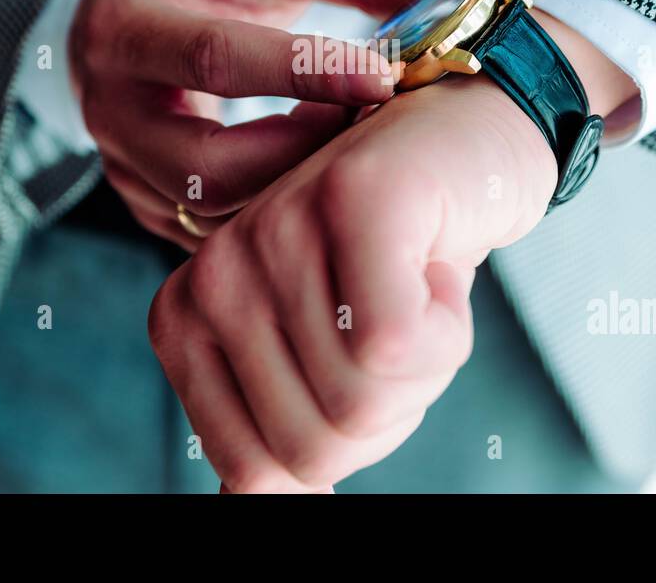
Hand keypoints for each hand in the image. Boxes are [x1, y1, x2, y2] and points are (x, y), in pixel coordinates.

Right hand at [69, 0, 435, 249]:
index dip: (306, 71)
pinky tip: (318, 173)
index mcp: (130, 29)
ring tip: (344, 138)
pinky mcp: (147, 207)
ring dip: (297, 186)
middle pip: (212, 167)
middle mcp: (113, 110)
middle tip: (365, 118)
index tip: (385, 75)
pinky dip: (278, 210)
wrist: (113, 9)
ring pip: (217, 214)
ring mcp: (125, 170)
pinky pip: (218, 234)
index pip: (216, 60)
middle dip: (306, 151)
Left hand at [148, 11, 634, 491]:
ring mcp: (278, 228)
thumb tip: (252, 506)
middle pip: (319, 445)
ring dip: (429, 358)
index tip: (359, 355)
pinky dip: (448, 327)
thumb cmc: (397, 264)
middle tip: (400, 313)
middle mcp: (215, 272)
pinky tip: (436, 258)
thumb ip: (279, 430)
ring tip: (414, 275)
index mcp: (188, 320)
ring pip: (369, 398)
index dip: (344, 441)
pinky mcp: (355, 198)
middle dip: (393, 406)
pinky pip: (398, 344)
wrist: (467, 148)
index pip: (260, 473)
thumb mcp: (321, 358)